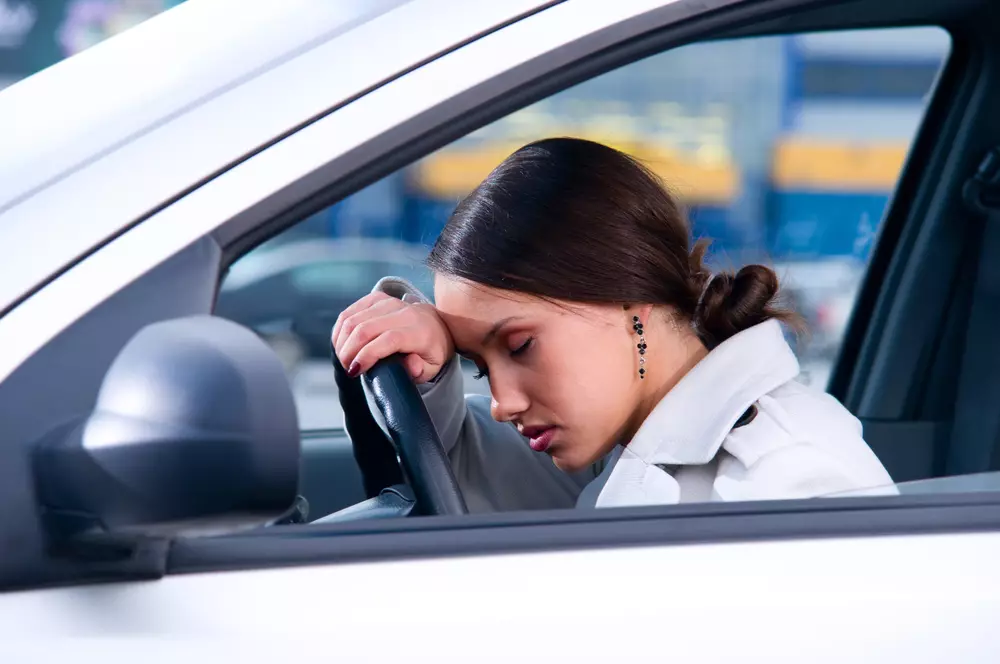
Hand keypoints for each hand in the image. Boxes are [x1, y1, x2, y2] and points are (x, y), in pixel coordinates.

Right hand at [332, 292, 454, 382]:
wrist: (436, 325)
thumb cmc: (430, 350)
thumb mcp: (432, 367)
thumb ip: (421, 370)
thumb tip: (410, 365)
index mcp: (418, 332)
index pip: (388, 339)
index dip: (367, 355)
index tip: (355, 370)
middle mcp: (403, 313)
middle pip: (365, 329)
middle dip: (349, 352)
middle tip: (347, 368)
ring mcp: (388, 302)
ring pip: (353, 319)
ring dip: (341, 342)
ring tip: (344, 359)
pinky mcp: (376, 298)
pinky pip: (349, 312)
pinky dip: (340, 329)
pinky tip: (341, 344)